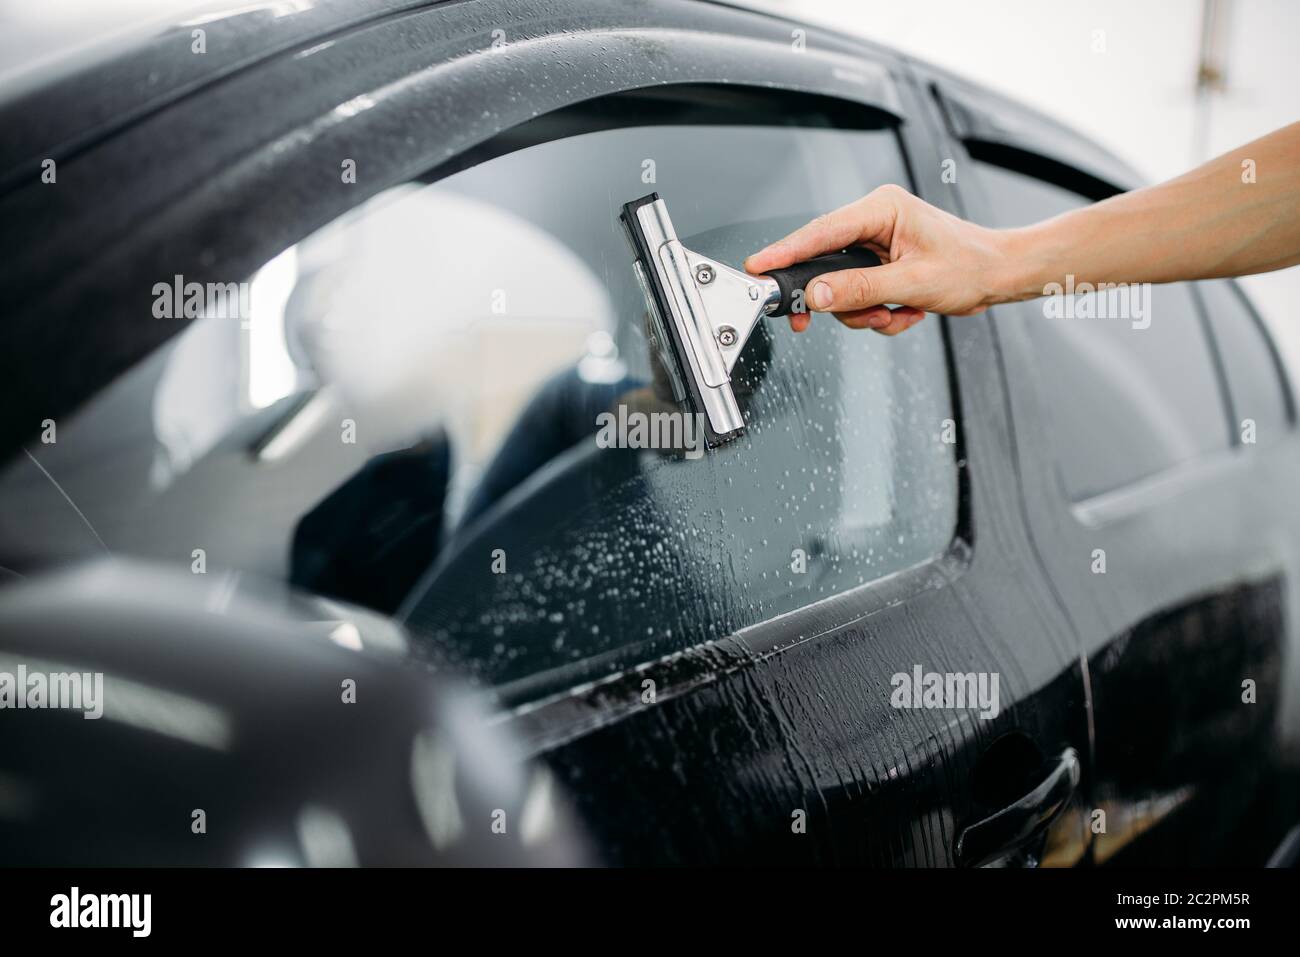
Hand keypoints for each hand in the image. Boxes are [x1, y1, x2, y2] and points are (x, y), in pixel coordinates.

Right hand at [744, 184, 1011, 334]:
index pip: (819, 232)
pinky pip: (858, 296)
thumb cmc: (970, 266)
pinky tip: (904, 311)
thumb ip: (858, 289)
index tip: (758, 268)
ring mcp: (876, 245)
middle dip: (834, 299)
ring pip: (840, 287)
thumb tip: (816, 295)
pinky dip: (878, 313)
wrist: (999, 275)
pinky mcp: (880, 265)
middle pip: (824, 264)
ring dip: (864, 312)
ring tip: (894, 315)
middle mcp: (874, 222)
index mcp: (880, 209)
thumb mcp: (912, 282)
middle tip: (811, 322)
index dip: (785, 252)